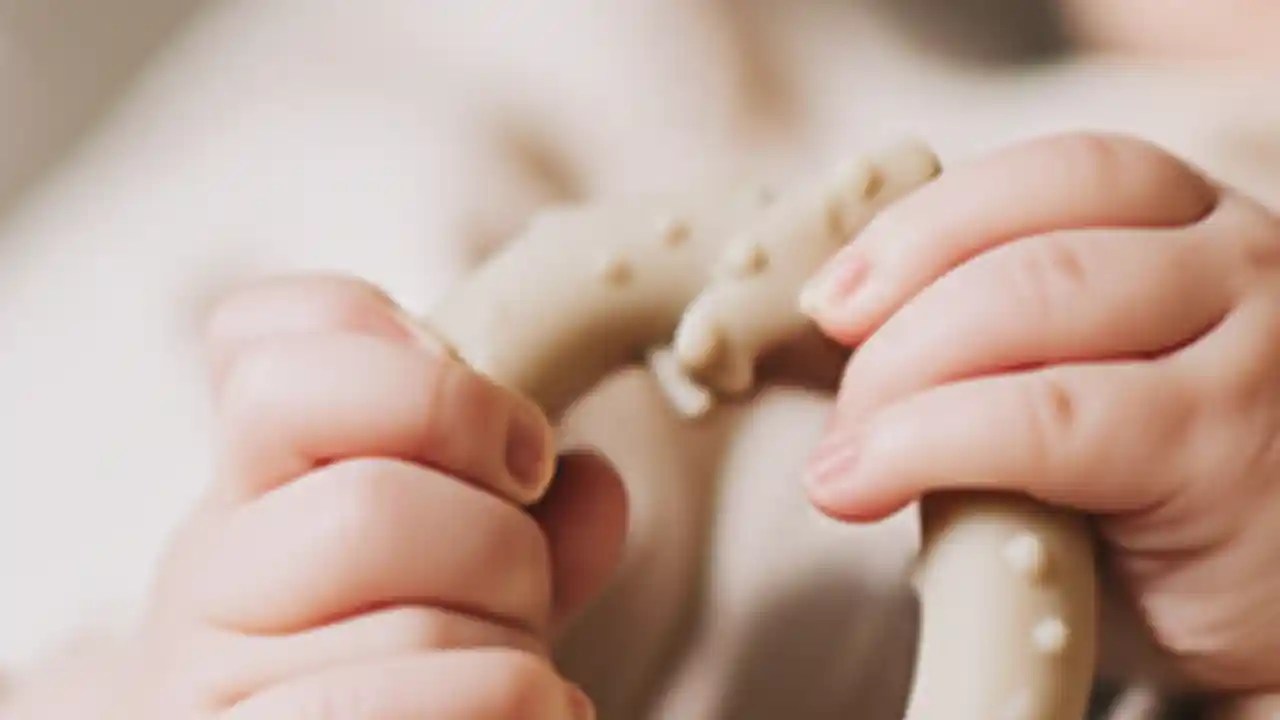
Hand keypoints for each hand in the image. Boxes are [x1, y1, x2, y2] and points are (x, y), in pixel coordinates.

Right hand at [132, 276, 624, 717]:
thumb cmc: (413, 666)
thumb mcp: (469, 569)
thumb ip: (527, 514)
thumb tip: (593, 482)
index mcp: (253, 482)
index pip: (272, 335)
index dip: (430, 382)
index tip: (524, 451)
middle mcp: (207, 570)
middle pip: (373, 504)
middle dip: (505, 549)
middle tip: (525, 591)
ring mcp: (204, 675)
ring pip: (419, 626)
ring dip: (517, 652)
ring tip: (518, 678)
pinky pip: (419, 707)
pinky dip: (520, 706)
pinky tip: (537, 712)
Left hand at [800, 133, 1279, 690]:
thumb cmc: (1169, 495)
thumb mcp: (1097, 376)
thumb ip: (1004, 332)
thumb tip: (841, 323)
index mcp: (1192, 224)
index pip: (1047, 174)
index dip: (919, 228)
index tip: (831, 300)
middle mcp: (1236, 260)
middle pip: (1025, 239)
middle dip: (894, 320)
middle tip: (840, 409)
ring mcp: (1244, 346)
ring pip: (1026, 303)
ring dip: (899, 377)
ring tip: (846, 457)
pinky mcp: (1219, 448)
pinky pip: (1040, 418)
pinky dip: (924, 444)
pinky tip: (861, 484)